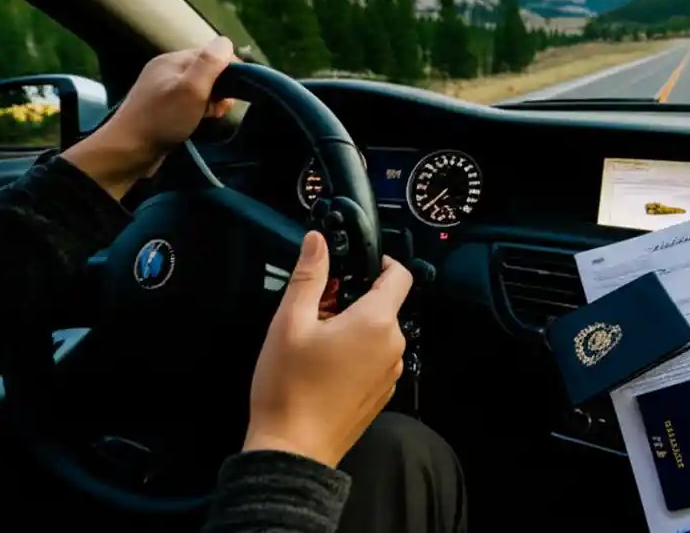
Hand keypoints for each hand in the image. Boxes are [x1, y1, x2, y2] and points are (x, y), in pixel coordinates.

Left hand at [62, 36, 236, 198]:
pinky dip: (199, 110)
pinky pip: (189, 102)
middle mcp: (166, 70)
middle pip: (207, 70)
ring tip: (210, 117)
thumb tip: (226, 42)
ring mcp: (162, 89)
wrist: (127, 152)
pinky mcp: (161, 108)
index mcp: (172, 60)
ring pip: (200, 88)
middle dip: (221, 88)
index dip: (229, 69)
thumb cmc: (163, 119)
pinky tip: (198, 122)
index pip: (212, 53)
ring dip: (211, 102)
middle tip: (220, 109)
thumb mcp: (191, 89)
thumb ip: (209, 64)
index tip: (234, 93)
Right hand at [243, 232, 410, 467]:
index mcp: (376, 322)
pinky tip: (324, 367)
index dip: (381, 263)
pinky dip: (356, 353)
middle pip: (384, 306)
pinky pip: (375, 360)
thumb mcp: (290, 322)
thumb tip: (317, 240)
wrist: (293, 450)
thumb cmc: (289, 385)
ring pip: (378, 334)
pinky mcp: (382, 394)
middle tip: (316, 311)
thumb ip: (309, 276)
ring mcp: (390, 373)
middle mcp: (392, 346)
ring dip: (353, 328)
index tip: (355, 265)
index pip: (399, 276)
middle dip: (354, 300)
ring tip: (316, 342)